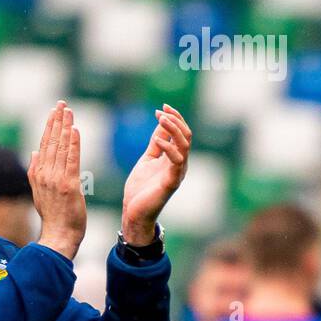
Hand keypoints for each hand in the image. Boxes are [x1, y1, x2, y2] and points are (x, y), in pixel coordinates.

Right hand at [29, 101, 86, 262]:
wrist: (59, 236)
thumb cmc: (53, 217)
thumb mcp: (39, 193)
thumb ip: (35, 172)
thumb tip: (33, 152)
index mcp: (38, 175)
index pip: (43, 145)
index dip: (49, 127)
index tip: (54, 111)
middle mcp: (45, 175)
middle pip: (51, 142)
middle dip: (57, 121)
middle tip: (62, 103)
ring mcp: (56, 180)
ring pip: (60, 148)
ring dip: (65, 127)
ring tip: (69, 111)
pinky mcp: (69, 185)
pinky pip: (71, 160)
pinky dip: (73, 144)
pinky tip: (74, 130)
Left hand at [121, 105, 191, 245]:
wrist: (134, 213)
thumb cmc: (140, 189)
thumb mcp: (147, 159)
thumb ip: (156, 143)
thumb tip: (161, 122)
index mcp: (174, 158)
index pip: (181, 133)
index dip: (174, 118)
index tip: (161, 107)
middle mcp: (180, 164)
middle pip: (186, 136)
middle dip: (175, 120)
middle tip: (161, 111)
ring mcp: (177, 173)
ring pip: (184, 145)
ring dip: (173, 129)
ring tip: (161, 119)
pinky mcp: (172, 182)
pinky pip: (176, 161)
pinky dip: (168, 147)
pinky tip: (156, 140)